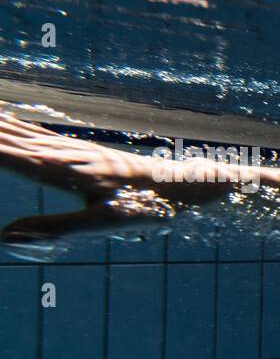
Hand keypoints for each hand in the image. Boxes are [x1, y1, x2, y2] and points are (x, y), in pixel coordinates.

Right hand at [0, 112, 187, 256]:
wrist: (183, 184)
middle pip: (0, 134)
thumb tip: (6, 239)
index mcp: (57, 169)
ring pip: (11, 129)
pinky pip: (30, 131)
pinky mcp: (75, 150)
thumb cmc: (149, 207)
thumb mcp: (105, 224)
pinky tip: (2, 119)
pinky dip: (6, 122)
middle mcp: (56, 153)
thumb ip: (56, 230)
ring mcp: (65, 149)